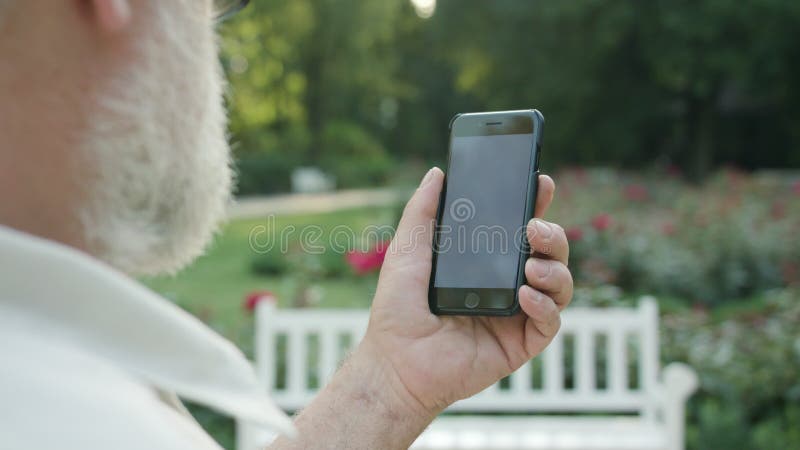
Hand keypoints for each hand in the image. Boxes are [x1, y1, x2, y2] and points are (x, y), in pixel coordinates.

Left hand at [359, 167, 572, 416]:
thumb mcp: (407, 252)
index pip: (519, 227)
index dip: (535, 204)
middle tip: (534, 227)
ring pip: (559, 283)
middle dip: (553, 234)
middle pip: (549, 252)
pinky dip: (545, 305)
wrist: (395, 362)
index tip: (540, 182)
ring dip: (554, 268)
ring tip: (531, 265)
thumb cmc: (397, 310)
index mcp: (485, 261)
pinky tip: (525, 295)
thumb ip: (422, 212)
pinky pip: (550, 322)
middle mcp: (506, 283)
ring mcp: (516, 314)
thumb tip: (438, 173)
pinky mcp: (521, 344)